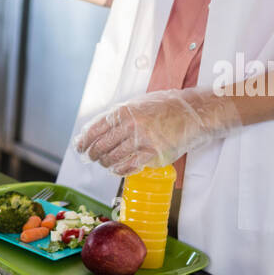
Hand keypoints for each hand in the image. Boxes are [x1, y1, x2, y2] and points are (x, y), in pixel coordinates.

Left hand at [74, 87, 241, 175]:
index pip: (95, 129)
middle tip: (92, 157)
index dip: (84, 141)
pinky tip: (118, 168)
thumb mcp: (137, 104)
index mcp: (124, 111)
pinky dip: (119, 170)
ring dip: (105, 164)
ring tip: (106, 163)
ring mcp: (142, 141)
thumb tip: (92, 131)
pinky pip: (128, 167)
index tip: (80, 147)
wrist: (194, 113)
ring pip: (112, 159)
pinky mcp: (153, 155)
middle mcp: (131, 126)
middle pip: (101, 147)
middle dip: (93, 155)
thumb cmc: (164, 108)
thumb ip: (116, 117)